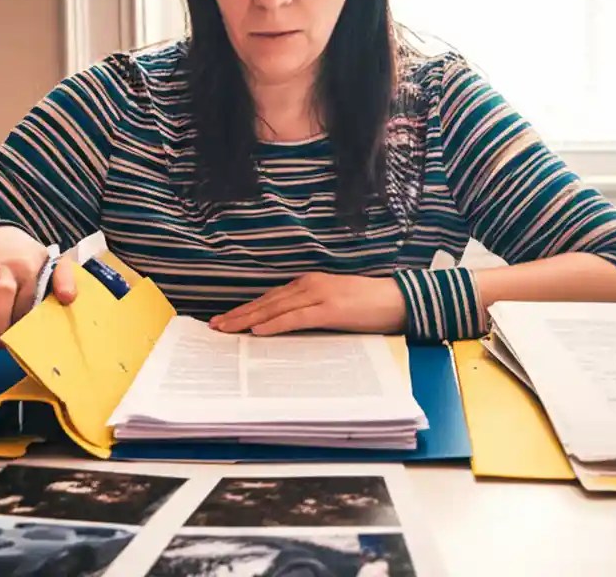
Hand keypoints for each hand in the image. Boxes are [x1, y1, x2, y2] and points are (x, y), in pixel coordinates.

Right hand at [0, 226, 78, 342]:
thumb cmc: (28, 260)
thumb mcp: (49, 263)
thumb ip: (61, 280)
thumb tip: (68, 299)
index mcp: (45, 264)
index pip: (60, 272)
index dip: (65, 285)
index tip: (67, 299)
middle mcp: (24, 265)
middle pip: (28, 296)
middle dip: (25, 323)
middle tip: (24, 344)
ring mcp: (0, 267)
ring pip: (3, 292)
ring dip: (2, 320)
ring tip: (1, 343)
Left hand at [209, 273, 406, 334]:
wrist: (399, 300)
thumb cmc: (369, 305)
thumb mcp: (334, 304)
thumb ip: (311, 311)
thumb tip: (286, 327)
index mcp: (310, 284)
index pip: (270, 298)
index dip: (247, 308)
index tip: (226, 319)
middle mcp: (310, 285)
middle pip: (266, 302)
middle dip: (239, 314)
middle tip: (215, 326)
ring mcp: (319, 296)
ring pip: (275, 309)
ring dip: (248, 320)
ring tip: (227, 329)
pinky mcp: (330, 310)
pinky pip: (295, 318)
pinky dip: (275, 324)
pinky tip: (258, 331)